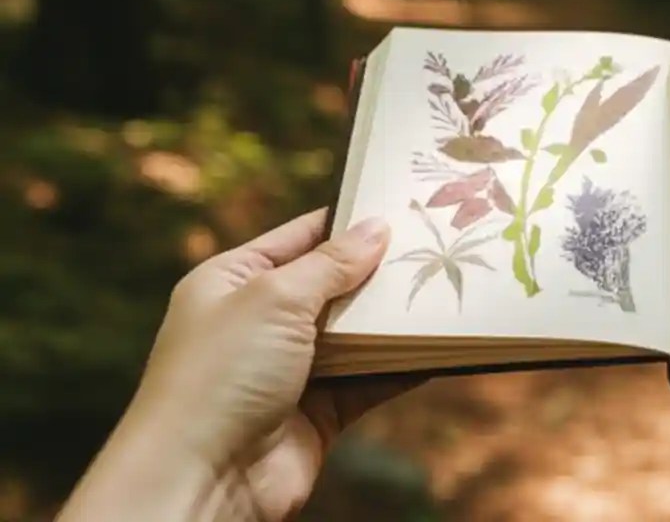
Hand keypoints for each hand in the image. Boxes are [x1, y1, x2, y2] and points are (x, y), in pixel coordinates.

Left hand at [59, 210, 423, 521]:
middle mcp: (260, 323)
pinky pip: (369, 381)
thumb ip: (332, 263)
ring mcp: (290, 370)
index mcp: (232, 282)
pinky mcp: (317, 412)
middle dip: (379, 272)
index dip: (347, 223)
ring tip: (447, 293)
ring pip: (355, 335)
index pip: (298, 238)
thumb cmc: (221, 375)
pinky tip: (438, 349)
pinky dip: (401, 367)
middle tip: (436, 248)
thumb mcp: (275, 298)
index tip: (400, 208)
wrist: (204, 479)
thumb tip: (377, 228)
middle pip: (333, 286)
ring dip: (394, 321)